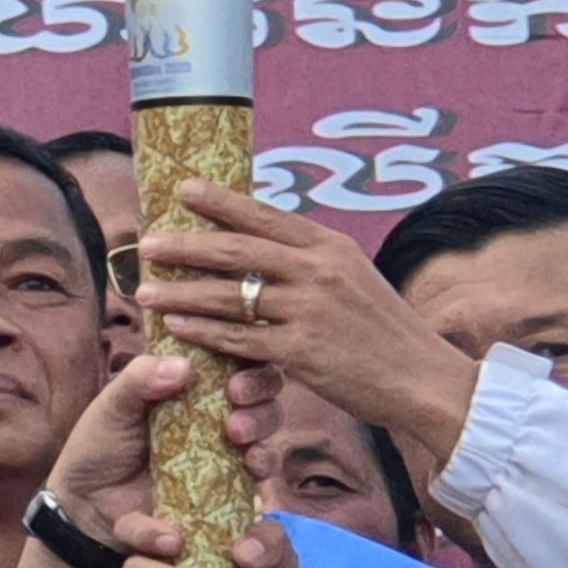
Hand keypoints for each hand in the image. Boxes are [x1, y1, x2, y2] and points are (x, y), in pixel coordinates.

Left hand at [46, 349, 280, 540]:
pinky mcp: (217, 502)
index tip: (237, 380)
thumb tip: (184, 366)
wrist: (84, 500)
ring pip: (265, 455)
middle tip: (236, 415)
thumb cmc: (101, 441)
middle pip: (267, 409)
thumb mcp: (115, 403)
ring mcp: (223, 465)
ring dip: (264, 451)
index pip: (245, 369)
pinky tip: (229, 491)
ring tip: (242, 448)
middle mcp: (219, 424)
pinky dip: (240, 496)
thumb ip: (141, 377)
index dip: (254, 369)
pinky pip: (242, 503)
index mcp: (198, 391)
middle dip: (262, 408)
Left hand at [136, 182, 481, 467]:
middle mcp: (318, 271)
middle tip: (148, 242)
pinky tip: (177, 327)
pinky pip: (240, 339)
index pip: (266, 215)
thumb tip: (273, 247)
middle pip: (238, 250)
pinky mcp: (302, 353)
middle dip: (186, 245)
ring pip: (230, 296)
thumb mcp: (356, 280)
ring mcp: (309, 311)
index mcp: (331, 247)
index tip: (183, 189)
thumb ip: (315, 263)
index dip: (222, 201)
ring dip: (182, 292)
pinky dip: (204, 332)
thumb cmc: (387, 333)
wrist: (423, 378)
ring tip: (145, 290)